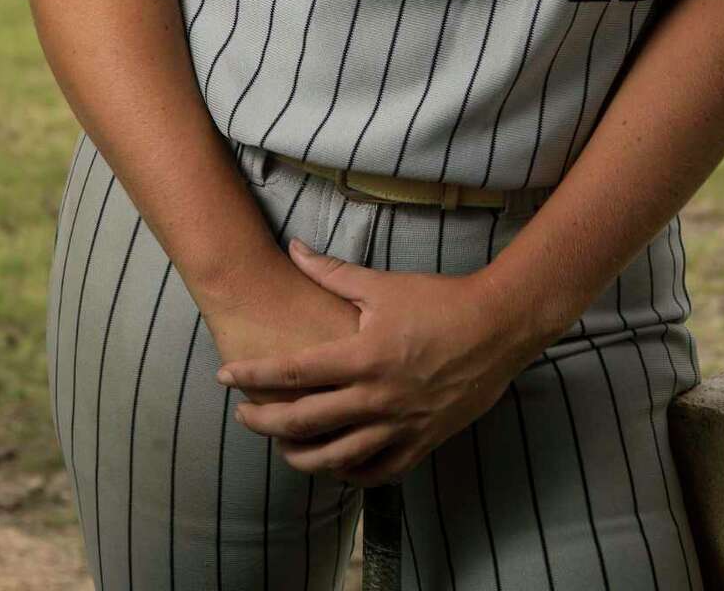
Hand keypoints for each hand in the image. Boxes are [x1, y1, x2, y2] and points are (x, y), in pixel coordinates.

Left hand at [215, 237, 526, 488]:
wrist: (497, 328)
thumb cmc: (439, 300)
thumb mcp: (382, 284)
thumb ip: (332, 272)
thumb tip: (294, 249)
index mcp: (362, 356)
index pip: (293, 373)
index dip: (254, 377)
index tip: (226, 377)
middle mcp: (376, 398)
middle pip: (304, 422)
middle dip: (265, 422)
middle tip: (243, 416)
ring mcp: (400, 426)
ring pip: (336, 458)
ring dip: (300, 457)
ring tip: (281, 448)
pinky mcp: (422, 442)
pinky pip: (377, 471)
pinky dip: (350, 473)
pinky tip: (334, 466)